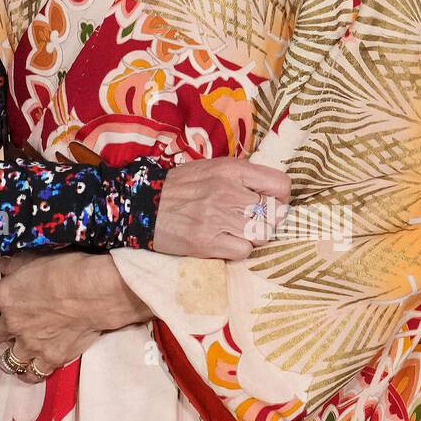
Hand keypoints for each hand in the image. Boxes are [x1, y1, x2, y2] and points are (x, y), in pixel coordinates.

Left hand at [0, 252, 151, 382]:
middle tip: (6, 326)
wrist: (94, 293)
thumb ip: (15, 265)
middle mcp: (12, 324)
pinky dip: (30, 371)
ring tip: (18, 348)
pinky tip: (31, 367)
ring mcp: (30, 345)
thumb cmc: (66, 270)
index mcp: (4, 297)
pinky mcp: (50, 358)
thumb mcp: (36, 259)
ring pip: (7, 359)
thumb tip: (3, 265)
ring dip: (11, 353)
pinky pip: (32, 374)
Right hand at [151, 157, 290, 259]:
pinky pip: (244, 251)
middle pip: (274, 214)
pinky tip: (222, 242)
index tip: (269, 204)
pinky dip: (237, 250)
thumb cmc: (180, 187)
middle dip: (266, 221)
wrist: (140, 203)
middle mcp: (228, 191)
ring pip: (262, 235)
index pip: (280, 185)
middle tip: (248, 222)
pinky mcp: (207, 242)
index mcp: (232, 170)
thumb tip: (274, 195)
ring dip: (252, 237)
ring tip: (233, 231)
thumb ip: (242, 177)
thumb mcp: (212, 169)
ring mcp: (218, 217)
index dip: (280, 198)